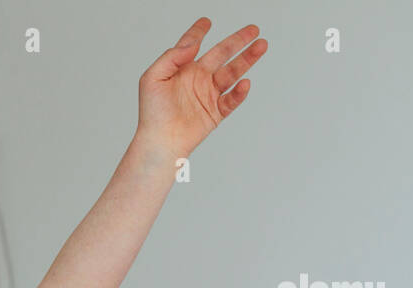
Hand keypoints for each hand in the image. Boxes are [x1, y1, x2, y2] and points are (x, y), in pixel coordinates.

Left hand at [136, 17, 265, 158]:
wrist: (160, 141)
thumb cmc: (152, 112)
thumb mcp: (153, 78)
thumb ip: (172, 57)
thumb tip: (193, 44)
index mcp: (182, 69)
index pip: (192, 45)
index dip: (198, 33)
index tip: (206, 22)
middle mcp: (197, 79)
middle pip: (221, 54)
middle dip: (237, 41)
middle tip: (252, 29)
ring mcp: (208, 95)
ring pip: (232, 73)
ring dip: (247, 59)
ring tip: (261, 45)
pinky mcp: (215, 112)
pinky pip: (232, 100)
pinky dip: (239, 92)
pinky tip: (244, 82)